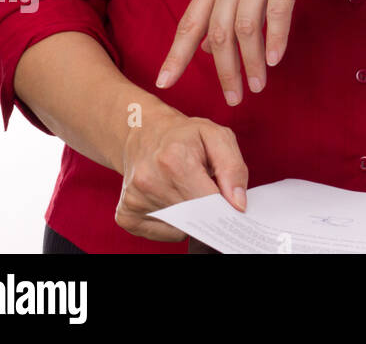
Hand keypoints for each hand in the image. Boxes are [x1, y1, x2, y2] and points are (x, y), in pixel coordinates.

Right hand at [116, 106, 248, 241]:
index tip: (234, 207)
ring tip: (189, 190)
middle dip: (209, 210)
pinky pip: (164, 233)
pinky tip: (174, 201)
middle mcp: (149, 181)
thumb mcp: (217, 136)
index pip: (207, 201)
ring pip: (180, 227)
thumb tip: (238, 204)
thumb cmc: (185, 135)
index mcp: (174, 158)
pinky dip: (175, 223)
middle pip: (194, 216)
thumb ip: (233, 168)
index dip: (225, 206)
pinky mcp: (126, 215)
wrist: (144, 133)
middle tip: (213, 194)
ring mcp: (135, 200)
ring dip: (192, 215)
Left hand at [157, 0, 353, 104]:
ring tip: (258, 86)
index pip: (191, 21)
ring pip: (246, 25)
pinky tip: (275, 59)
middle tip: (232, 99)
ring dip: (250, 61)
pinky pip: (278, 8)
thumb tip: (208, 47)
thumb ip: (225, 5)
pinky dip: (275, 37)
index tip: (164, 83)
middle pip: (218, 31)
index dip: (177, 54)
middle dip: (224, 70)